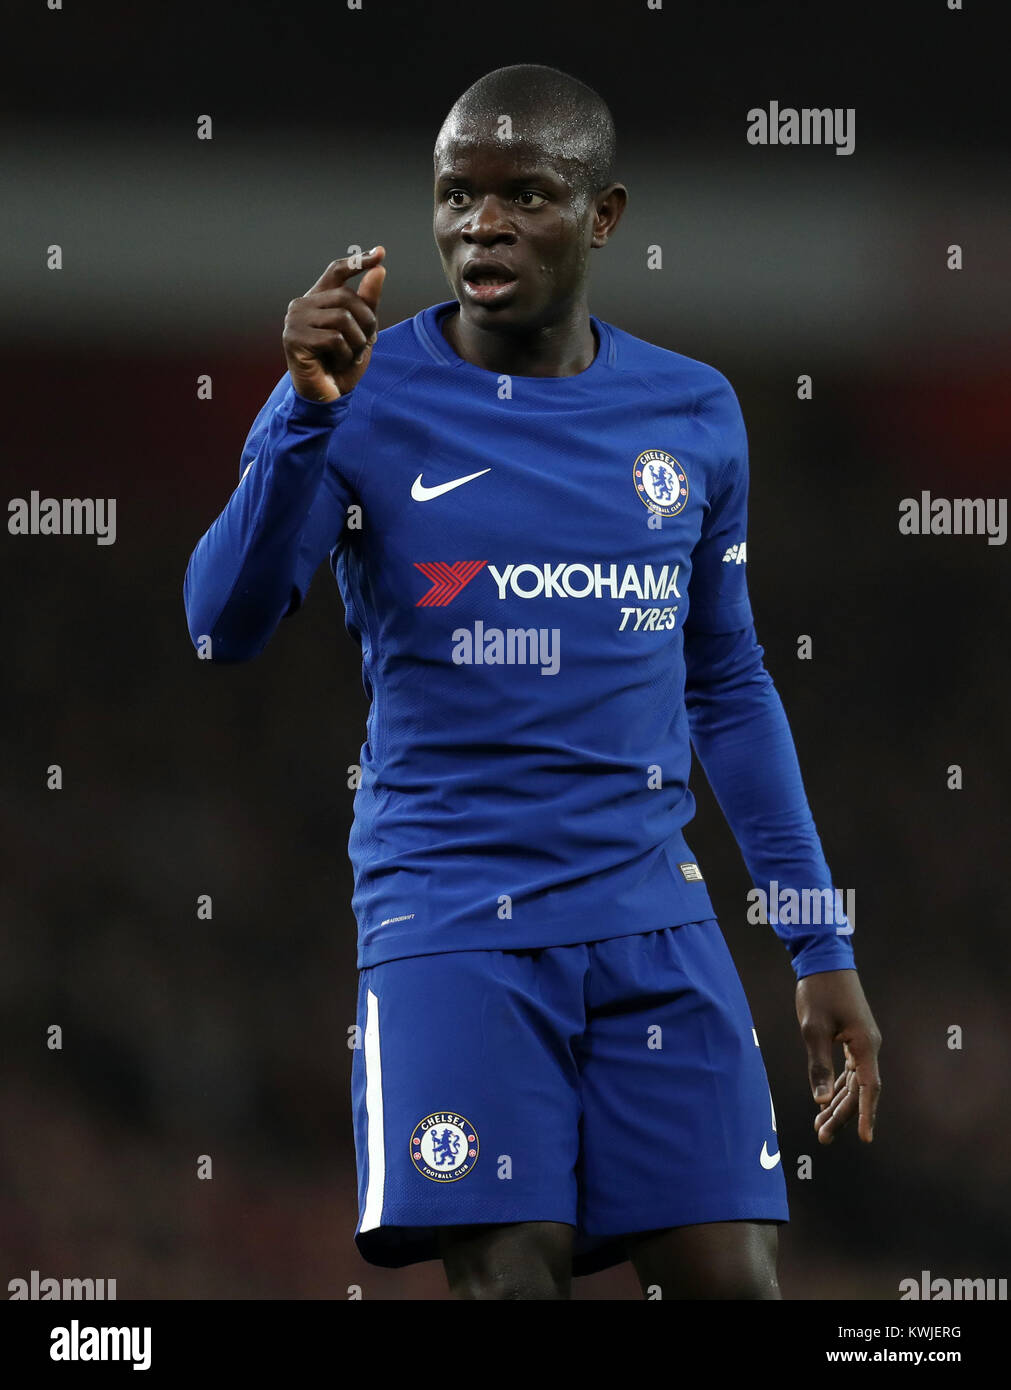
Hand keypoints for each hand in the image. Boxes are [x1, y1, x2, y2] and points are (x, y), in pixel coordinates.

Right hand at [282, 247, 386, 401]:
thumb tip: (380, 269)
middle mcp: (302, 304)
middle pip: (347, 297)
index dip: (358, 263)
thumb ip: (368, 302)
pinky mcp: (293, 339)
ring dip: (356, 342)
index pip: (337, 271)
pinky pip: (334, 338)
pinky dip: (345, 354)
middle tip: (365, 344)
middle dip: (366, 322)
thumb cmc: (342, 363)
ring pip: (342, 318)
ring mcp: (294, 320)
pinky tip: (337, 363)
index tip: (381, 253)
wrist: (326, 396)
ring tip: (349, 355)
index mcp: (317, 299)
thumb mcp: (362, 331)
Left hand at [795, 969, 881, 1143]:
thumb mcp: (813, 1028)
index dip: (867, 1115)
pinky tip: (826, 1101)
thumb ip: (818, 1065)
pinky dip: (837, 1087)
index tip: (866, 1140)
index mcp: (864, 1045)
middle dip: (842, 1115)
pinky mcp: (853, 1037)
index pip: (869, 1088)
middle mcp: (868, 1046)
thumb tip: (820, 1100)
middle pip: (859, 1090)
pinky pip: (849, 1070)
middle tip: (822, 1137)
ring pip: (854, 1082)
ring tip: (821, 1127)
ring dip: (838, 1104)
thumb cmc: (818, 991)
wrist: (824, 961)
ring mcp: (862, 1042)